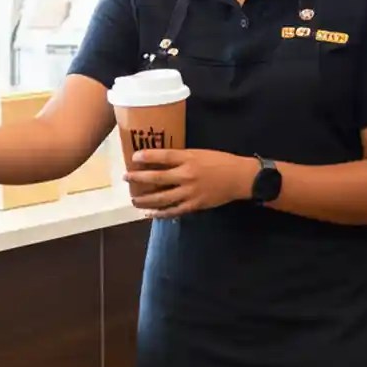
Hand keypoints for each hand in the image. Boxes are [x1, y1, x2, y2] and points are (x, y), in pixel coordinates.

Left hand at [124, 149, 255, 218]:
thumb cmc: (220, 161)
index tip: (133, 157)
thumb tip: (160, 160)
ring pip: (162, 198)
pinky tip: (149, 213)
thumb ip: (181, 157)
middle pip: (157, 178)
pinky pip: (173, 211)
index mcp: (189, 158)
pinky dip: (160, 213)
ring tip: (133, 199)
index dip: (147, 156)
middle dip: (139, 178)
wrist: (239, 178)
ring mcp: (190, 192)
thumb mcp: (199, 153)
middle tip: (126, 178)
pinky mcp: (194, 205)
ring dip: (145, 199)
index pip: (163, 156)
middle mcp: (187, 175)